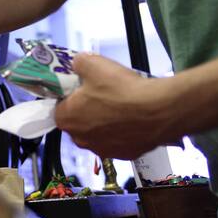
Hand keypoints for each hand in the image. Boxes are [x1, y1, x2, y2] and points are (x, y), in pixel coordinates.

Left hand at [53, 53, 183, 158]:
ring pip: (99, 133)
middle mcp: (81, 140)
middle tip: (104, 94)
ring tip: (122, 105)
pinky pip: (119, 140)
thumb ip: (79, 63)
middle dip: (88, 110)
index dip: (70, 97)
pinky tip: (134, 117)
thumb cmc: (122, 89)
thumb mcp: (94, 64)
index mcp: (67, 119)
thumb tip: (78, 64)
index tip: (83, 89)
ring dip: (106, 122)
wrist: (158, 110)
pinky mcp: (124, 154)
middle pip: (79, 122)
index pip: (59, 108)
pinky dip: (124, 131)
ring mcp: (103, 150)